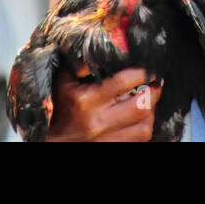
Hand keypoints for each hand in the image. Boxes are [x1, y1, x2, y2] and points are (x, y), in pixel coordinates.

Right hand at [44, 66, 162, 141]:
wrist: (49, 142)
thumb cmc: (57, 110)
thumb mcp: (62, 83)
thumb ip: (79, 65)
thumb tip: (98, 54)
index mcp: (86, 100)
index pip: (123, 82)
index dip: (142, 73)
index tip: (148, 69)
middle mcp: (97, 122)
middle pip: (141, 106)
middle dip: (153, 92)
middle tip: (155, 84)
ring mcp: (106, 140)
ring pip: (144, 126)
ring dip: (151, 111)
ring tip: (149, 101)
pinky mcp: (112, 149)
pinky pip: (140, 140)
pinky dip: (145, 128)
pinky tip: (141, 118)